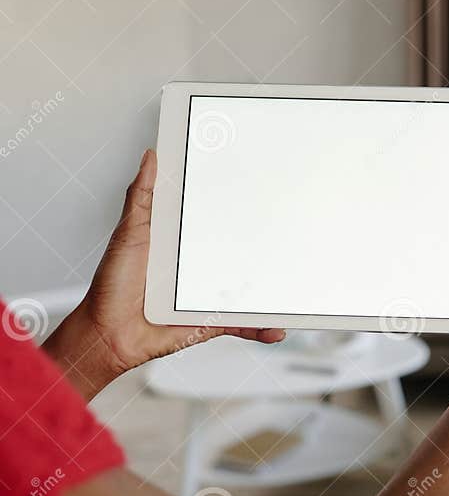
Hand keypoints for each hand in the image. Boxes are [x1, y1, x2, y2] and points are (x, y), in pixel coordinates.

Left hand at [43, 149, 284, 399]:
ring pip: (247, 289)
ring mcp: (206, 295)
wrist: (108, 337)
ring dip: (270, 290)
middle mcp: (197, 268)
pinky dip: (260, 328)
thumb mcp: (128, 235)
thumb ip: (143, 198)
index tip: (256, 186)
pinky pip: (242, 323)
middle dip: (263, 245)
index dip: (233, 205)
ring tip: (294, 280)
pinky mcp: (211, 320)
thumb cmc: (111, 288)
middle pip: (238, 252)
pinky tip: (276, 327)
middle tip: (287, 229)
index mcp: (180, 243)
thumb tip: (151, 159)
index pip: (212, 219)